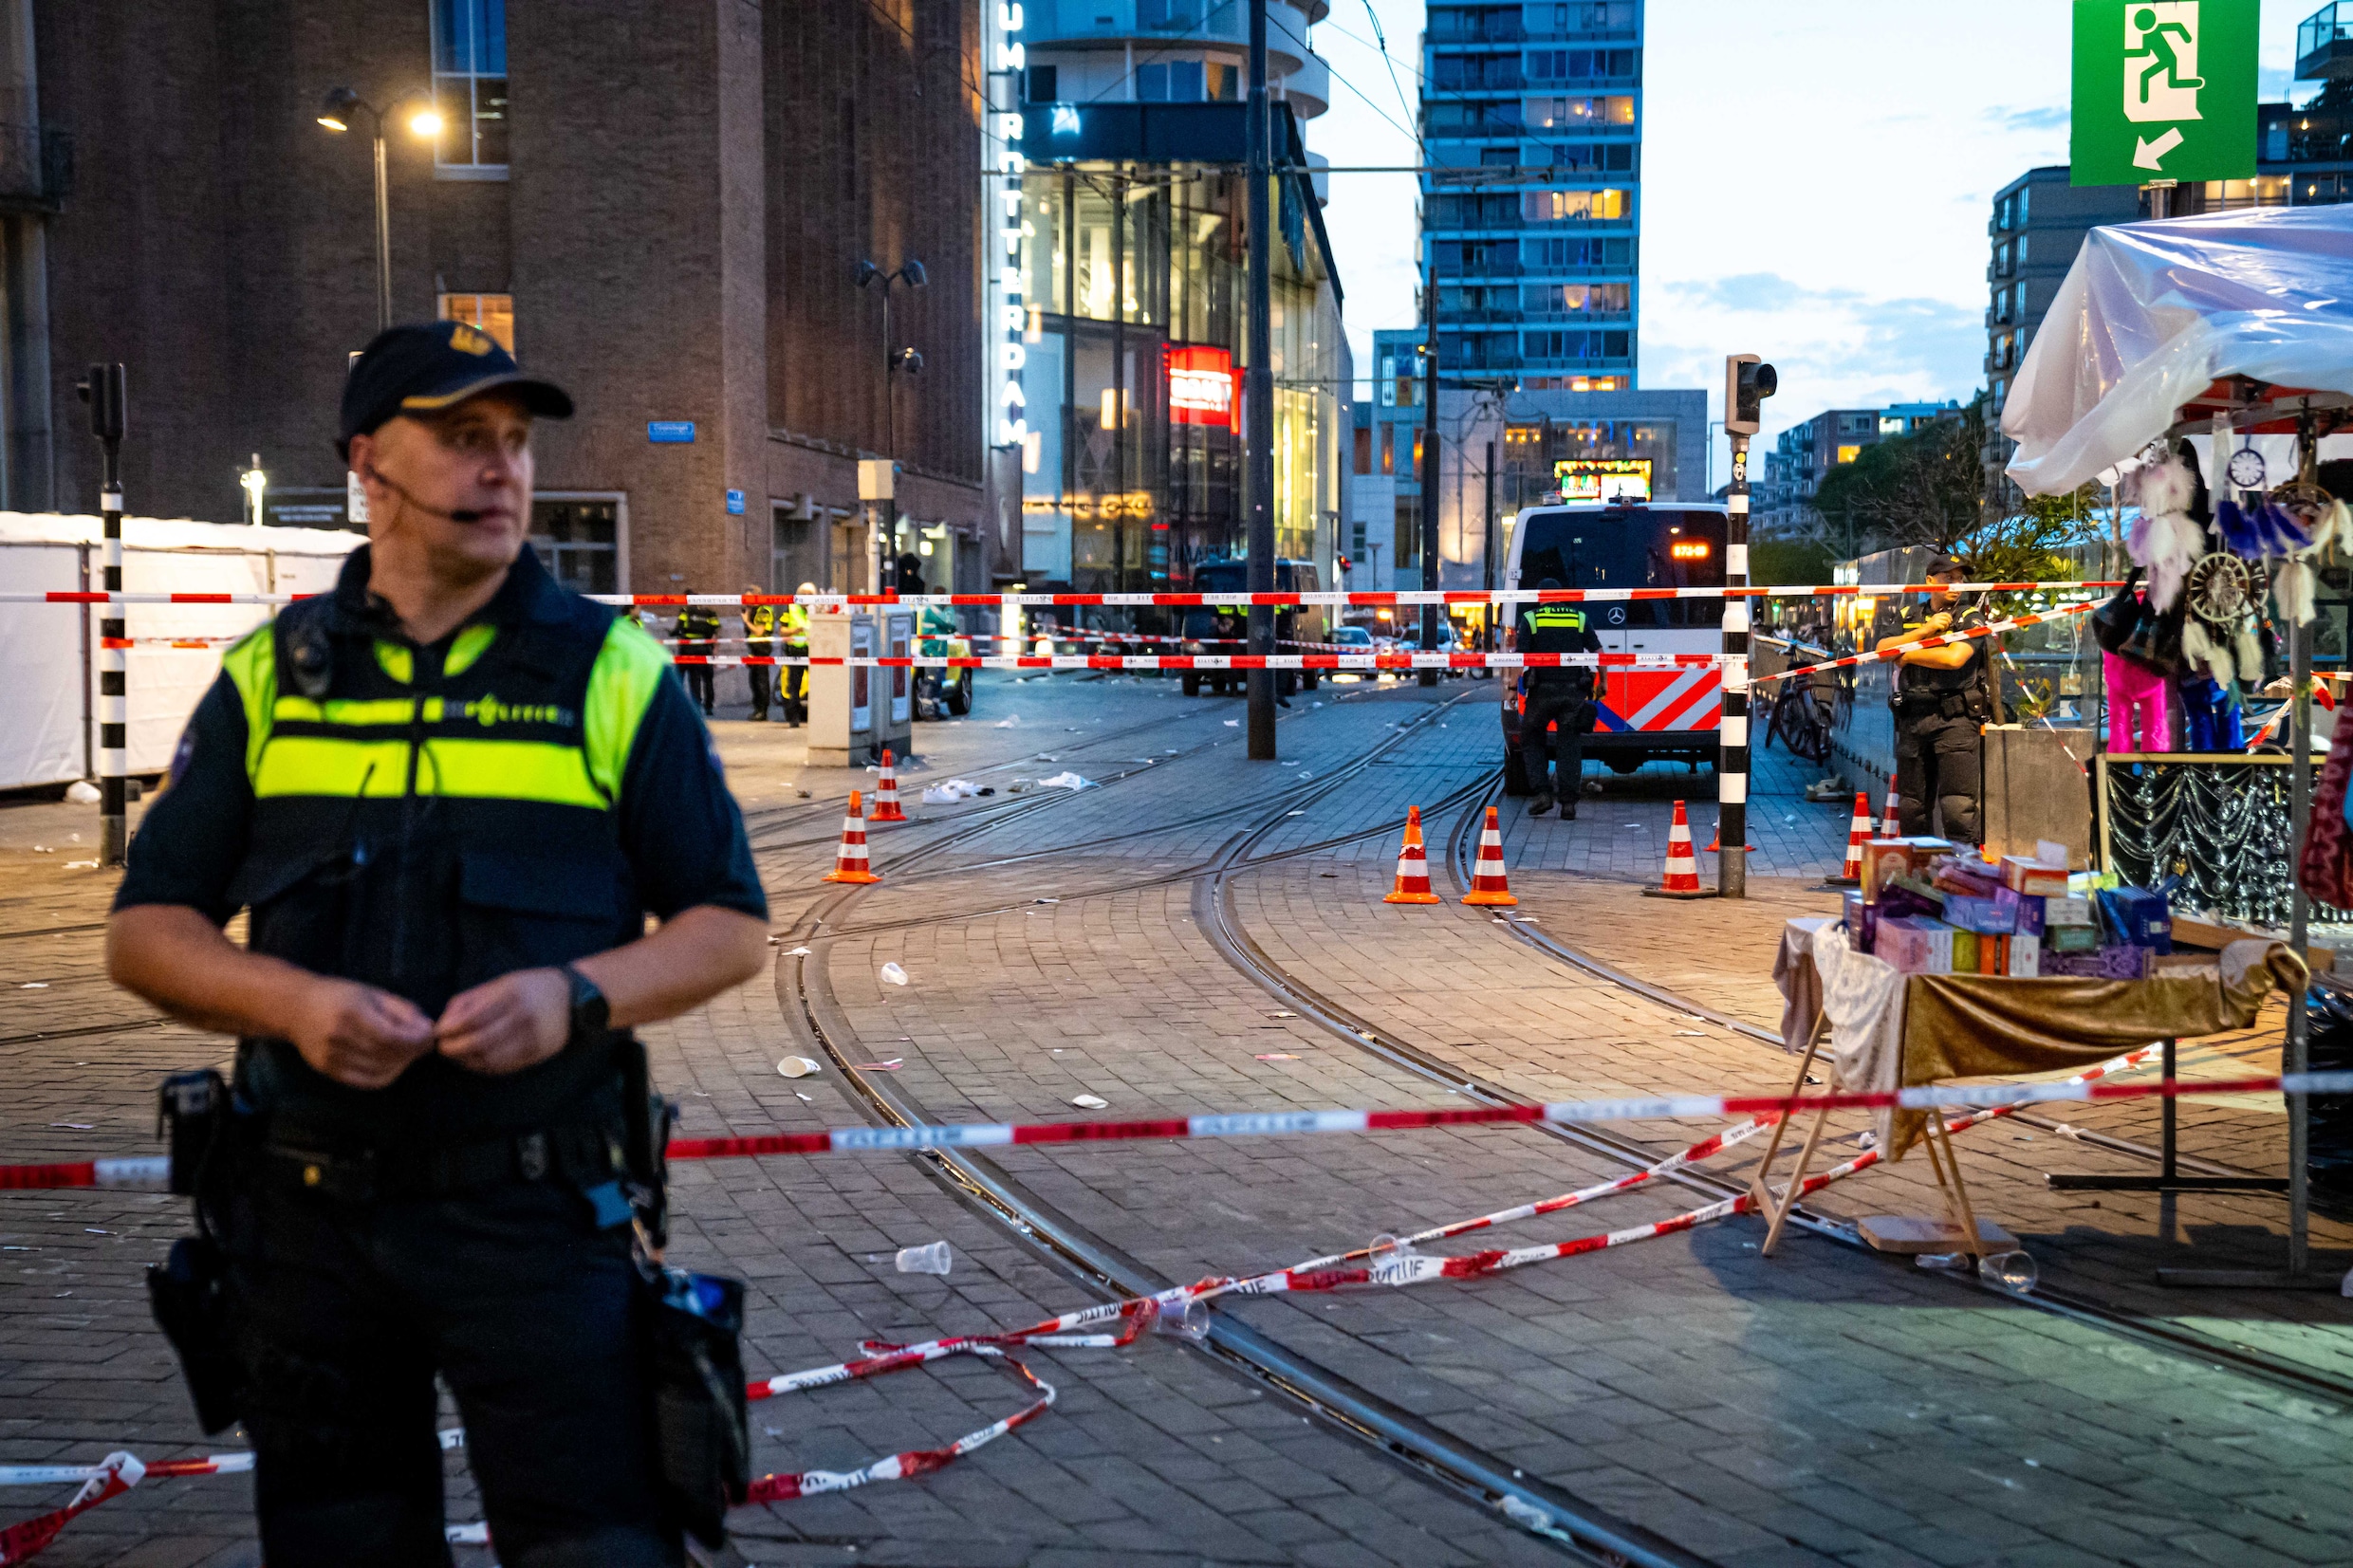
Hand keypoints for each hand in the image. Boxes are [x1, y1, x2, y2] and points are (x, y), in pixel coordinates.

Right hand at [288, 979, 436, 1088]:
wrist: (295, 1007)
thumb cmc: (339, 995)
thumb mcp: (373, 994)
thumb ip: (402, 1011)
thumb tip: (428, 1029)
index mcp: (352, 1013)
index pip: (392, 1037)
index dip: (416, 1041)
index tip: (430, 1036)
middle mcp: (339, 1037)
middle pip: (388, 1055)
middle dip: (413, 1052)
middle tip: (423, 1045)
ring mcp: (331, 1057)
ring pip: (380, 1072)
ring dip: (403, 1065)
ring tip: (408, 1053)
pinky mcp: (327, 1071)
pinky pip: (366, 1082)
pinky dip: (386, 1076)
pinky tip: (393, 1064)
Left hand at [434, 968, 571, 1075]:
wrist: (572, 999)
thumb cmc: (530, 987)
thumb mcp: (500, 983)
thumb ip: (470, 1000)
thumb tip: (443, 1023)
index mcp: (512, 996)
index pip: (472, 1019)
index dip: (450, 1030)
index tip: (438, 1033)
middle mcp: (523, 1018)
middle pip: (479, 1042)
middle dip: (454, 1049)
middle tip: (443, 1049)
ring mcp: (532, 1039)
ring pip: (490, 1059)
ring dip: (466, 1061)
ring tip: (457, 1056)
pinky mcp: (537, 1054)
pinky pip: (504, 1067)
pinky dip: (484, 1067)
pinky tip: (475, 1061)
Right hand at [1922, 612, 1952, 634]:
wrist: (1924, 630)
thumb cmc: (1929, 627)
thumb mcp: (1935, 620)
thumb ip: (1941, 619)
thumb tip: (1948, 619)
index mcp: (1936, 615)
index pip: (1946, 613)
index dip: (1950, 617)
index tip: (1950, 620)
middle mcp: (1936, 616)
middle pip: (1947, 618)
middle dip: (1948, 622)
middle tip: (1947, 625)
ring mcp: (1936, 620)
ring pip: (1946, 622)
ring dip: (1946, 626)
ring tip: (1943, 628)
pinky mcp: (1936, 625)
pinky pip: (1943, 626)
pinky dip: (1943, 629)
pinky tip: (1940, 630)